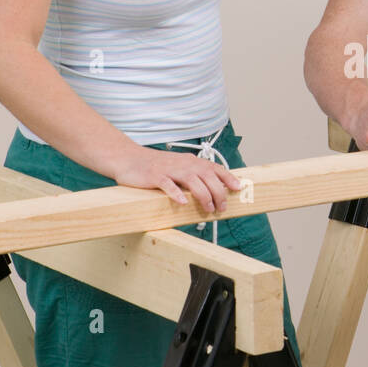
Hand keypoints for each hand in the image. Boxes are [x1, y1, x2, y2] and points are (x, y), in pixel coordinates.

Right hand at [114, 146, 243, 212]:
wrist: (129, 158)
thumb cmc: (156, 166)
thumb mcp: (179, 167)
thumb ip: (194, 175)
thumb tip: (212, 189)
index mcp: (191, 162)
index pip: (214, 168)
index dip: (228, 177)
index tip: (238, 188)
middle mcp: (183, 163)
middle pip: (207, 176)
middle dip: (218, 192)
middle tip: (222, 207)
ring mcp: (169, 169)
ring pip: (192, 180)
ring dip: (203, 195)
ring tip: (208, 208)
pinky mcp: (154, 176)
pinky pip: (167, 184)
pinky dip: (176, 193)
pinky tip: (182, 202)